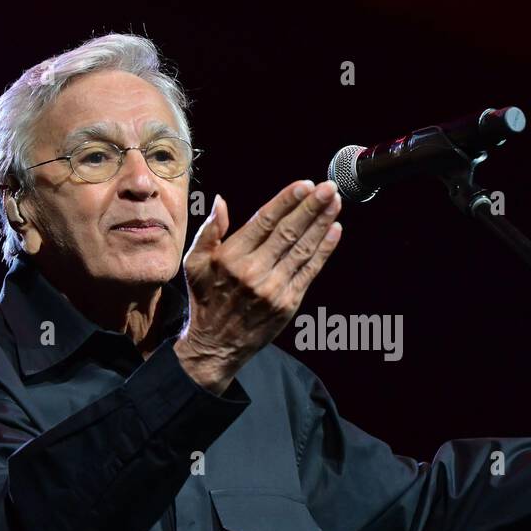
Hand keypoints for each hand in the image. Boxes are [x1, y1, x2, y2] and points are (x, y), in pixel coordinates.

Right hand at [174, 179, 342, 393]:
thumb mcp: (194, 263)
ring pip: (303, 249)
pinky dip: (324, 250)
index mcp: (230, 257)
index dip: (287, 201)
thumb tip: (221, 201)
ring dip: (322, 223)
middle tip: (328, 187)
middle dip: (311, 207)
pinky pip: (310, 271)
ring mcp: (273, 289)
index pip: (264, 221)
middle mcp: (253, 271)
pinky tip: (334, 231)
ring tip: (335, 203)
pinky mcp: (288, 303)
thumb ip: (210, 230)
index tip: (304, 184)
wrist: (215, 346)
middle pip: (289, 232)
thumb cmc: (205, 300)